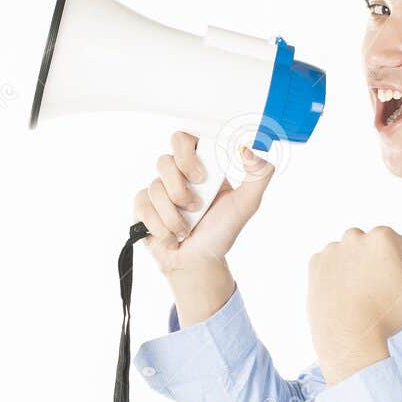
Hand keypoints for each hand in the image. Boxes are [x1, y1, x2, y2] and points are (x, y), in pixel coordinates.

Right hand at [130, 130, 274, 276]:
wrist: (198, 263)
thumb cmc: (220, 232)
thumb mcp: (247, 204)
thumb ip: (259, 174)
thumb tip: (248, 149)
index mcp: (200, 165)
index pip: (184, 139)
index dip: (186, 153)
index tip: (200, 177)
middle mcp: (176, 174)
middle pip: (164, 161)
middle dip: (180, 189)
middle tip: (196, 206)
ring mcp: (157, 190)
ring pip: (155, 188)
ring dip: (175, 216)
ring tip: (187, 228)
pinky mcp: (142, 207)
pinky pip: (143, 207)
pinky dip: (161, 227)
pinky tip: (172, 236)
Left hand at [308, 226, 401, 384]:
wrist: (347, 338)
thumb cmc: (384, 317)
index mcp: (382, 236)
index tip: (395, 288)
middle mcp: (354, 236)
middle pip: (379, 251)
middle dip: (382, 267)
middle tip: (378, 294)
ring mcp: (331, 249)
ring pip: (356, 257)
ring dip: (360, 271)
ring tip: (360, 296)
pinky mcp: (315, 264)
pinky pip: (336, 266)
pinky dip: (340, 278)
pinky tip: (344, 295)